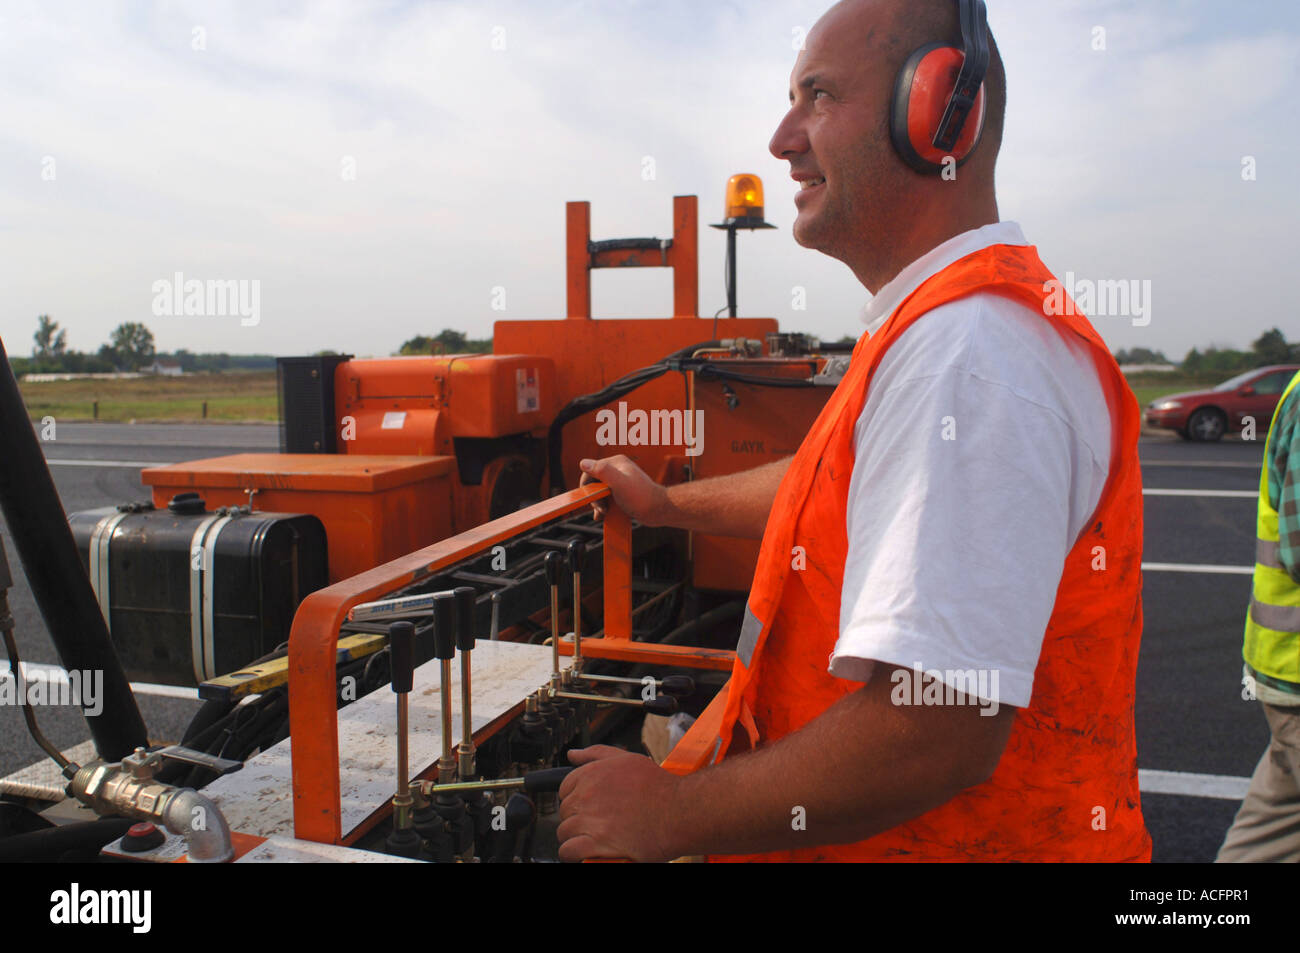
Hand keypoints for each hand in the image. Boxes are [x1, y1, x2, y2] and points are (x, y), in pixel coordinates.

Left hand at [556, 746, 683, 861]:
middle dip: (577, 817)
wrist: (680, 811)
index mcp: (592, 774)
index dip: (576, 799)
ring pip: (564, 831)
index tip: (588, 806)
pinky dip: (573, 853)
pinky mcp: (596, 843)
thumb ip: (596, 754)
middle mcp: (587, 795)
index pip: (565, 788)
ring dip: (575, 836)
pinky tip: (584, 852)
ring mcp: (591, 820)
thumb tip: (573, 755)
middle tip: (595, 823)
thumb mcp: (627, 760)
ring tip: (592, 839)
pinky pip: (569, 850)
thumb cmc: (659, 787)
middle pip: (565, 811)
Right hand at [578, 455, 670, 525]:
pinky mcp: (623, 493)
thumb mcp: (618, 482)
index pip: (590, 470)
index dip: (587, 486)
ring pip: (600, 492)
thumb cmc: (640, 496)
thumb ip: (601, 470)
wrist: (658, 510)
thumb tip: (583, 463)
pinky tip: (604, 515)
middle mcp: (617, 470)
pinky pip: (608, 498)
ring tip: (601, 514)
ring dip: (597, 504)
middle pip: (594, 482)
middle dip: (594, 497)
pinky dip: (604, 506)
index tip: (591, 499)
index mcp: (615, 463)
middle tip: (601, 509)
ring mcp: (620, 482)